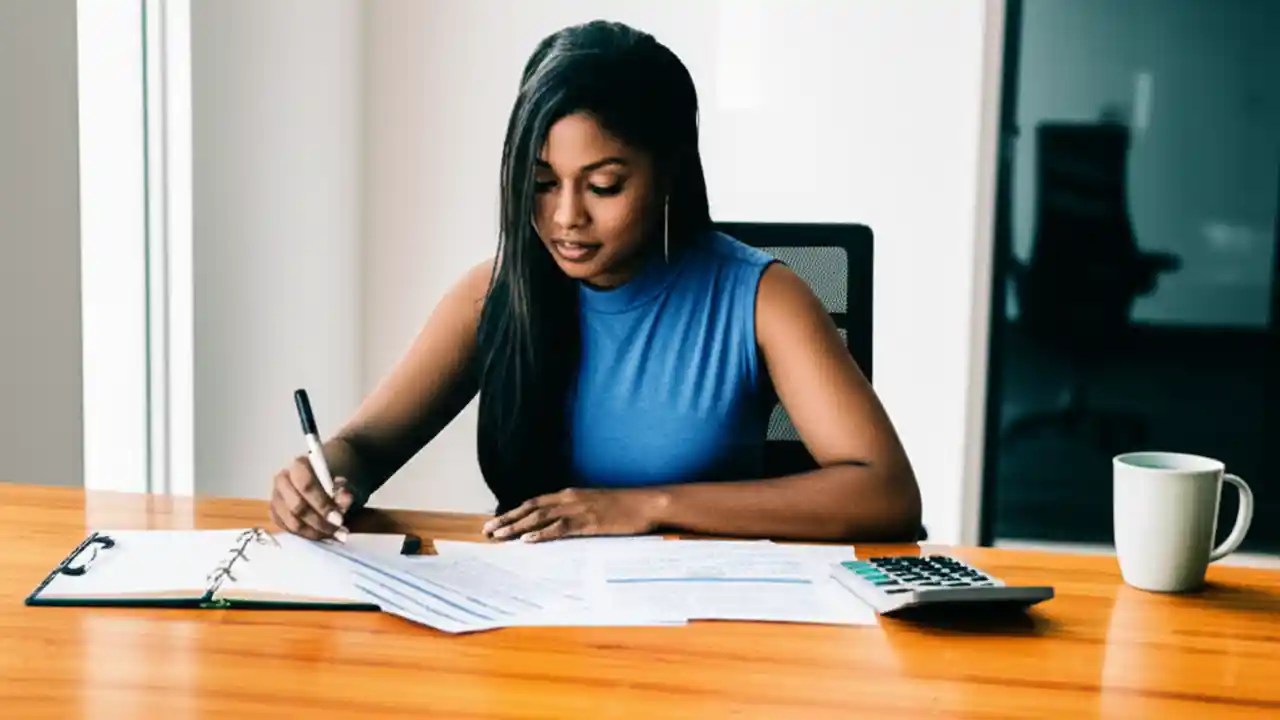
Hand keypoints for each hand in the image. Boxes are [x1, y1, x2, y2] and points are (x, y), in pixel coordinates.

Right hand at [269, 454, 356, 540]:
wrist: (323, 481)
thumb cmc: (333, 478)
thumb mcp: (343, 480)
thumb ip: (344, 491)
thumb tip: (345, 500)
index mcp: (299, 465)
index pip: (306, 486)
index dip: (322, 505)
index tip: (339, 519)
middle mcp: (283, 480)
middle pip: (297, 507)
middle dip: (319, 522)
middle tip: (338, 531)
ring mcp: (276, 497)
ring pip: (292, 522)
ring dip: (315, 532)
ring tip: (333, 535)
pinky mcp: (275, 512)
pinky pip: (288, 529)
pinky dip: (306, 535)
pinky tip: (322, 534)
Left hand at [481, 487, 667, 542]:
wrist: (647, 504)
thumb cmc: (624, 508)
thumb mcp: (595, 507)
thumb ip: (576, 514)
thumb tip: (560, 526)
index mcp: (570, 494)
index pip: (534, 502)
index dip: (514, 512)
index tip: (496, 521)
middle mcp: (569, 498)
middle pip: (531, 508)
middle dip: (507, 520)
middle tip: (487, 531)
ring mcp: (579, 509)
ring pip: (540, 517)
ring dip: (518, 527)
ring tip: (500, 536)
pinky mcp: (589, 521)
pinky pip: (560, 528)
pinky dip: (542, 534)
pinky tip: (528, 540)